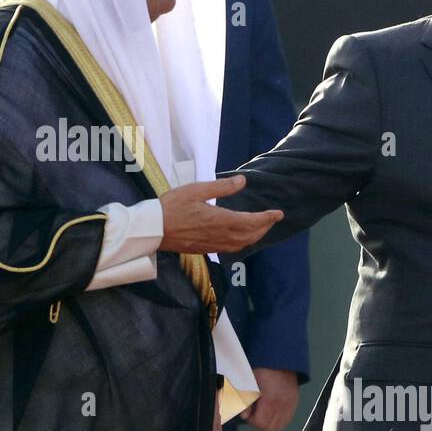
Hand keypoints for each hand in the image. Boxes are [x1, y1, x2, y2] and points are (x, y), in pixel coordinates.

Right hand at [159, 175, 282, 253]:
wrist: (153, 229)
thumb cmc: (172, 206)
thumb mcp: (196, 190)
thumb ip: (221, 187)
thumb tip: (243, 181)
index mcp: (220, 220)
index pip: (251, 221)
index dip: (267, 218)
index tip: (278, 213)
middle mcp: (220, 235)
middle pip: (250, 235)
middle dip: (264, 227)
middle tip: (273, 219)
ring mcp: (213, 245)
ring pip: (242, 244)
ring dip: (255, 237)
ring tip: (261, 228)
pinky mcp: (205, 249)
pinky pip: (231, 249)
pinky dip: (242, 243)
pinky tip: (241, 238)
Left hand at [241, 367, 299, 430]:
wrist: (281, 360)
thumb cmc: (263, 369)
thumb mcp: (250, 382)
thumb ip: (246, 400)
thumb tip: (244, 416)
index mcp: (270, 399)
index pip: (260, 423)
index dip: (251, 420)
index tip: (248, 413)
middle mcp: (282, 405)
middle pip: (269, 428)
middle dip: (259, 423)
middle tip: (254, 413)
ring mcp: (291, 406)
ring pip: (278, 427)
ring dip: (268, 423)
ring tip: (263, 413)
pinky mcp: (295, 404)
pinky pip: (286, 421)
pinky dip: (278, 420)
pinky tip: (272, 412)